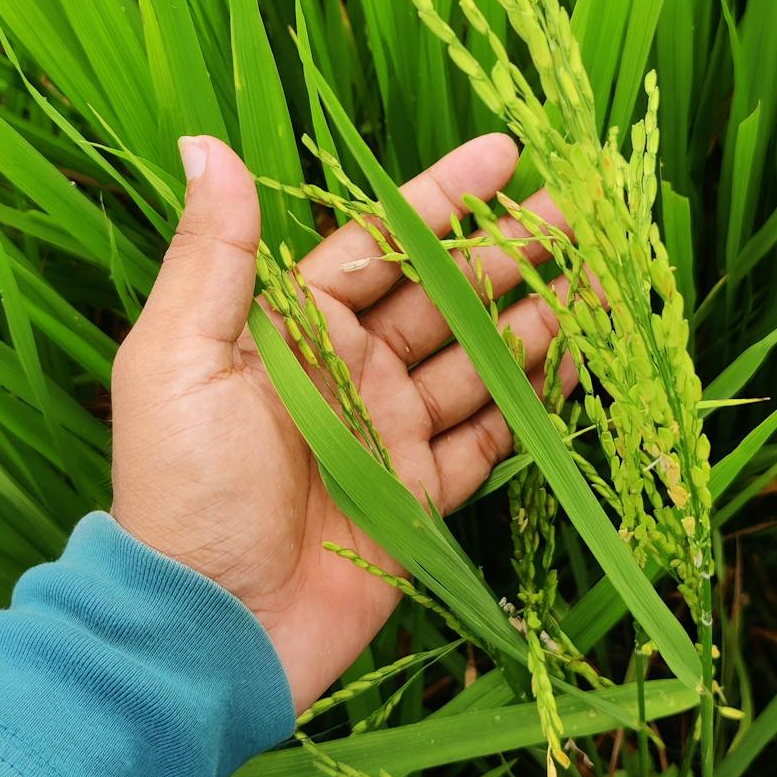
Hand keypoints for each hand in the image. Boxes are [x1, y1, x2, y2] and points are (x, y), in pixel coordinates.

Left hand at [110, 133, 576, 712]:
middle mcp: (349, 372)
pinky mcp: (418, 497)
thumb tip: (204, 145)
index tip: (505, 154)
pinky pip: (489, 439)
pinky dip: (532, 402)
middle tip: (578, 209)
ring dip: (537, 317)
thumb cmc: (180, 489)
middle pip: (445, 296)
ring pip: (479, 361)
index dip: (442, 199)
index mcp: (295, 328)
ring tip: (600, 275)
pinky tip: (576, 361)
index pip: (382, 244)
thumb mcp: (176, 360)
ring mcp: (389, 434)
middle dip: (511, 251)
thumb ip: (209, 256)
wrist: (205, 632)